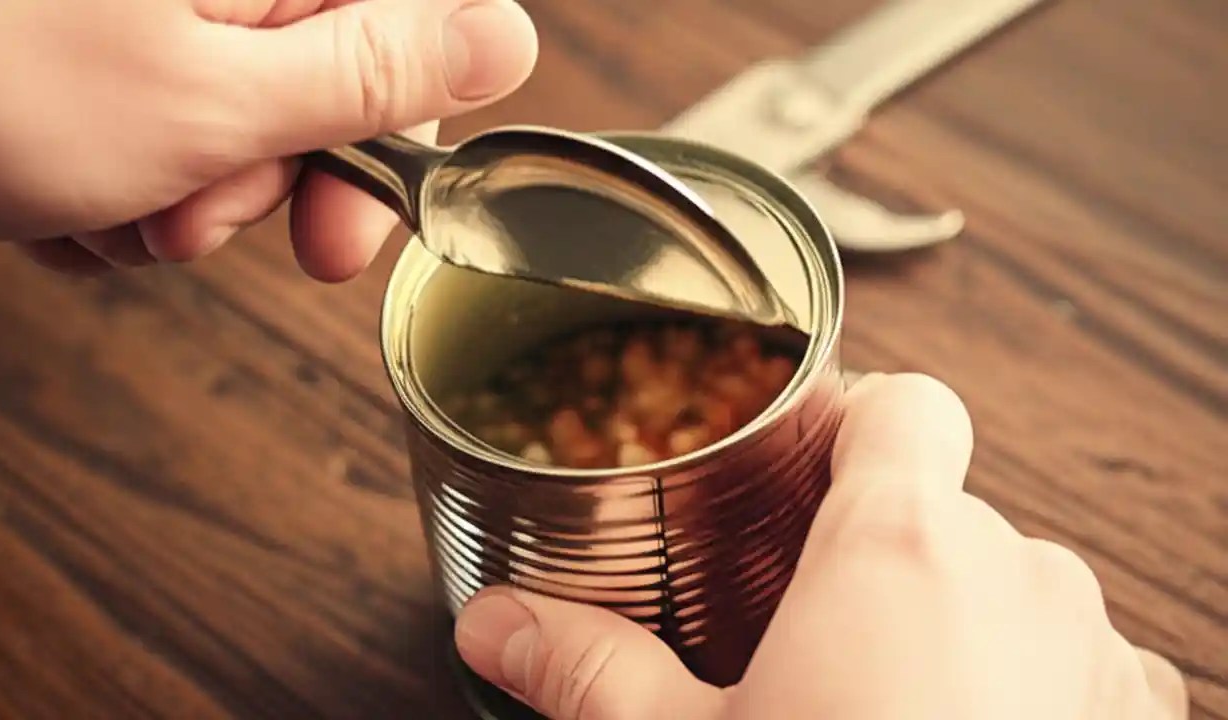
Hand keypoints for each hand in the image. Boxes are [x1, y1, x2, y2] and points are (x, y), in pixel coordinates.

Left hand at [0, 0, 536, 279]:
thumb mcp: (211, 102)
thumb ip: (376, 75)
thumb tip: (511, 36)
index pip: (416, 36)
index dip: (391, 151)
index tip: (334, 236)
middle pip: (319, 89)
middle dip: (255, 185)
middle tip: (181, 215)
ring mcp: (153, 0)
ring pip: (229, 124)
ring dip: (172, 197)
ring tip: (92, 197)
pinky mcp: (93, 33)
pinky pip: (149, 125)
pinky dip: (109, 181)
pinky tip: (52, 188)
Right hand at [454, 374, 1188, 719]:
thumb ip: (590, 669)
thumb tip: (494, 623)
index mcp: (900, 548)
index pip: (904, 404)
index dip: (853, 418)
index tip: (800, 465)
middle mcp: (1019, 574)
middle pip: (941, 508)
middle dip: (872, 556)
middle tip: (803, 627)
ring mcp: (1093, 647)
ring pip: (1006, 586)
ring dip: (949, 622)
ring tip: (879, 704)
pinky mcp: (1135, 715)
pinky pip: (1073, 659)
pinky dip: (1022, 680)